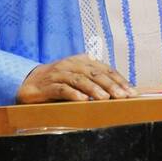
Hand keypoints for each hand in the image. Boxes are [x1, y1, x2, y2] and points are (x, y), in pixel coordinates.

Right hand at [15, 54, 136, 102]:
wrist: (30, 82)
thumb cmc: (60, 81)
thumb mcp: (79, 77)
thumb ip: (96, 81)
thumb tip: (121, 93)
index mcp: (83, 60)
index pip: (105, 69)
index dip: (119, 80)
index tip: (131, 92)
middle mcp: (72, 64)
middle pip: (95, 73)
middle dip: (110, 85)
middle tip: (122, 96)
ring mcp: (59, 73)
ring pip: (79, 80)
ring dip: (94, 89)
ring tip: (105, 98)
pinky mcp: (47, 85)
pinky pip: (62, 88)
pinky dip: (73, 94)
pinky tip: (82, 100)